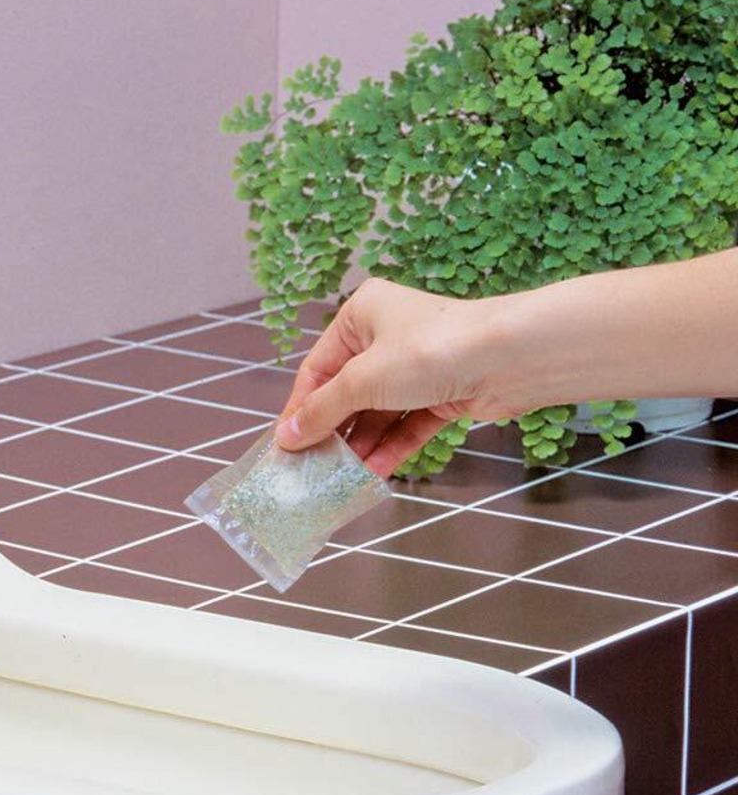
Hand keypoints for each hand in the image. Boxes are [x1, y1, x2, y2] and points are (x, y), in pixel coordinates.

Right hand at [275, 278, 514, 476]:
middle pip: (347, 393)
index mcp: (361, 316)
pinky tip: (375, 472)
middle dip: (334, 431)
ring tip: (342, 478)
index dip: (300, 409)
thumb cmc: (428, 350)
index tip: (286, 446)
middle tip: (313, 468)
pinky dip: (392, 446)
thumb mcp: (362, 380)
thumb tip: (287, 436)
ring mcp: (416, 367)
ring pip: (378, 412)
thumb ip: (322, 411)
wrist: (509, 357)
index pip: (318, 369)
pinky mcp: (442, 392)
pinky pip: (407, 423)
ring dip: (362, 445)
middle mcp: (386, 337)